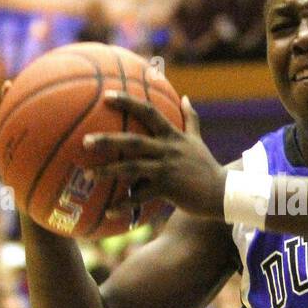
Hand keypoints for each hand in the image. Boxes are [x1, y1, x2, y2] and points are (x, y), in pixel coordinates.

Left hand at [84, 92, 226, 220]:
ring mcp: (167, 169)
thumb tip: (185, 97)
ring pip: (132, 167)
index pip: (148, 111)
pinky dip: (124, 205)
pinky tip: (109, 211)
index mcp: (172, 135)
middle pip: (133, 140)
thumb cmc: (206, 166)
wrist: (222, 192)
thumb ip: (190, 118)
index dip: (127, 101)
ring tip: (88, 174)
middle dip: (108, 140)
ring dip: (109, 171)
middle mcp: (167, 149)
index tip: (106, 95)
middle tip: (85, 141)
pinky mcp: (168, 188)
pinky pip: (141, 197)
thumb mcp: (197, 139)